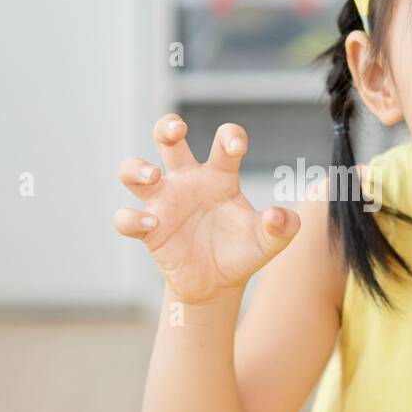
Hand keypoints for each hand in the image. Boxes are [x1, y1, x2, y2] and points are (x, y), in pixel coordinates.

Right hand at [114, 114, 300, 303]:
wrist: (218, 285)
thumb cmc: (242, 252)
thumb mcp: (270, 242)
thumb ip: (283, 227)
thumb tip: (278, 215)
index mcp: (220, 176)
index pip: (223, 143)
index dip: (229, 136)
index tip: (237, 147)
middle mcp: (188, 182)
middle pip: (167, 139)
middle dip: (167, 126)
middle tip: (177, 129)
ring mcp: (164, 204)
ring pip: (132, 171)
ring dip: (136, 168)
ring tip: (154, 175)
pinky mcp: (148, 230)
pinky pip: (127, 218)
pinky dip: (133, 218)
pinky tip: (153, 224)